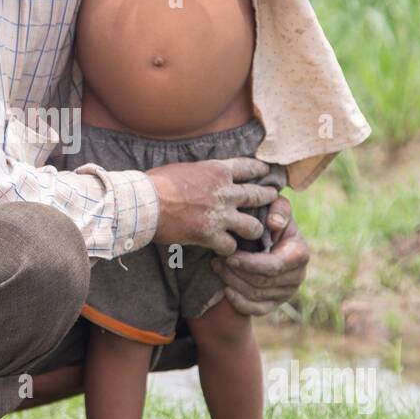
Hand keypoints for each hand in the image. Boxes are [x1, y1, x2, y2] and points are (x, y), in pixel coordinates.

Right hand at [146, 157, 276, 255]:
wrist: (146, 202)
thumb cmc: (157, 183)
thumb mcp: (185, 168)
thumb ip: (202, 173)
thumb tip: (203, 175)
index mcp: (217, 171)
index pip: (248, 167)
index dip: (260, 169)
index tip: (267, 171)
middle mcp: (224, 192)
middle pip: (257, 195)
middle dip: (268, 197)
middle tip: (273, 199)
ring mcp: (220, 215)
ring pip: (253, 226)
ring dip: (253, 230)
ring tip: (252, 233)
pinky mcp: (210, 235)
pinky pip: (230, 246)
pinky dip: (228, 250)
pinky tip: (224, 250)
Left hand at [209, 195, 309, 314]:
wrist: (267, 238)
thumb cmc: (269, 220)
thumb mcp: (276, 208)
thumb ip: (279, 209)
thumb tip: (274, 223)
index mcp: (300, 254)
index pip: (274, 266)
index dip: (250, 263)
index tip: (229, 256)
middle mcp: (297, 276)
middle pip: (262, 282)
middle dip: (236, 272)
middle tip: (217, 260)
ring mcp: (287, 292)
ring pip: (256, 295)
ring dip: (233, 282)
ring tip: (217, 267)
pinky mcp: (275, 303)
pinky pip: (257, 309)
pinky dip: (239, 302)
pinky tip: (226, 289)